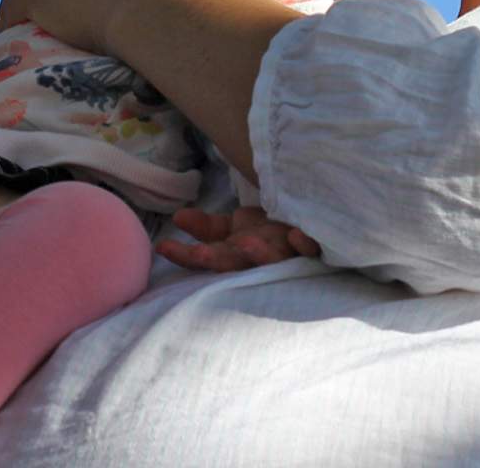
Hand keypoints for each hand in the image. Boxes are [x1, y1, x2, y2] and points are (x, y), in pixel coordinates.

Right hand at [155, 205, 320, 271]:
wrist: (311, 227)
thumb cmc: (269, 234)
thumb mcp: (235, 229)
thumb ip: (206, 227)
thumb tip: (177, 216)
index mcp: (239, 257)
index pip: (209, 257)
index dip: (187, 255)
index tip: (164, 246)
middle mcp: (262, 259)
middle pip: (238, 263)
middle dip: (219, 260)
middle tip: (201, 253)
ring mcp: (288, 254)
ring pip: (274, 259)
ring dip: (261, 255)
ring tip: (246, 243)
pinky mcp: (314, 247)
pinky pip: (312, 248)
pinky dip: (304, 243)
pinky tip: (296, 235)